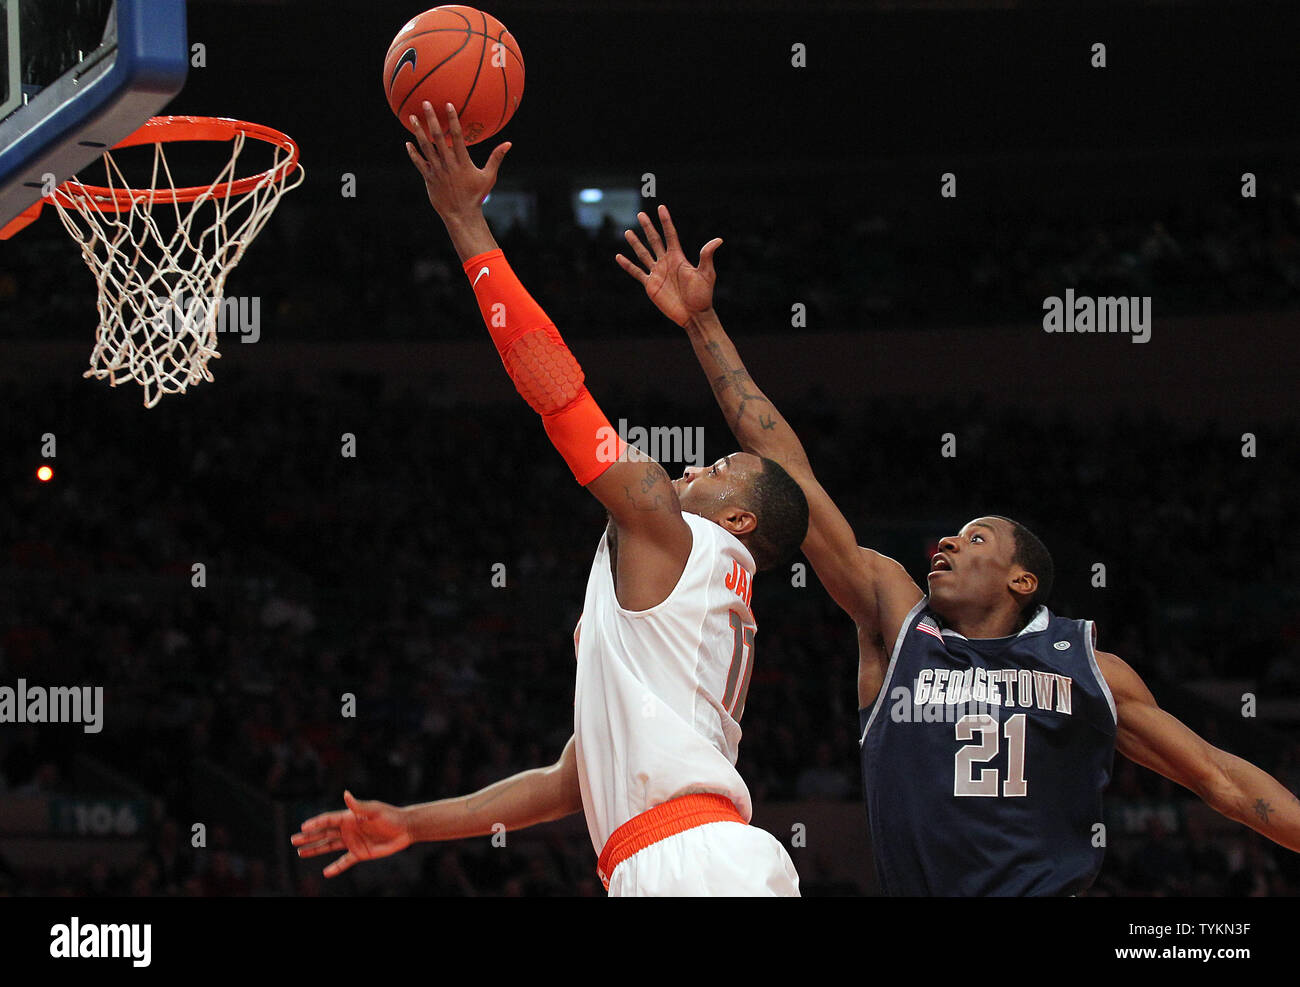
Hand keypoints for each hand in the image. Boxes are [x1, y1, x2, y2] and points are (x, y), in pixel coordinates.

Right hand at [291, 790, 412, 877]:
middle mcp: (348, 829)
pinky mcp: (360, 853)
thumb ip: (359, 806)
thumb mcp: (375, 810)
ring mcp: (353, 842)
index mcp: (349, 817)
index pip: (328, 820)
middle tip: (293, 840)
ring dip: (315, 849)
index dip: (315, 824)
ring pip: (329, 846)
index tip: (302, 827)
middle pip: (324, 833)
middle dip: (309, 837)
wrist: (405, 828)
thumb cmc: (391, 816)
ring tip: (300, 852)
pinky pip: (345, 862)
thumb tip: (346, 794)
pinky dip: (336, 867)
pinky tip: (326, 873)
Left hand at [405, 100, 510, 222]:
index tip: (448, 104)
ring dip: (418, 131)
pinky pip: (419, 164)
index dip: (452, 119)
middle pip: (437, 137)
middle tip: (425, 103)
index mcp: (462, 161)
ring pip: (426, 147)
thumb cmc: (476, 195)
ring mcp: (437, 171)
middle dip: (431, 119)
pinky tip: (408, 143)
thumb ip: (496, 158)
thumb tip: (509, 143)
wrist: (461, 214)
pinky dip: (413, 153)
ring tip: (412, 117)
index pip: (456, 136)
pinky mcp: (429, 179)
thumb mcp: (489, 176)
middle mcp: (448, 164)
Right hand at [617, 204, 722, 327]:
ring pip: (643, 254)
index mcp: (678, 257)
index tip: (661, 207)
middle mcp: (666, 262)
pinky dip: (627, 265)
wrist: (693, 314)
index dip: (665, 221)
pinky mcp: (650, 285)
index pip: (670, 235)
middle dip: (648, 227)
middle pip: (654, 240)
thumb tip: (718, 240)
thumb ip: (706, 256)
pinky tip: (619, 257)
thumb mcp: (706, 274)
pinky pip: (636, 272)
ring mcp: (657, 273)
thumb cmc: (702, 295)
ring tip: (628, 232)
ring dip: (636, 243)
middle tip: (641, 214)